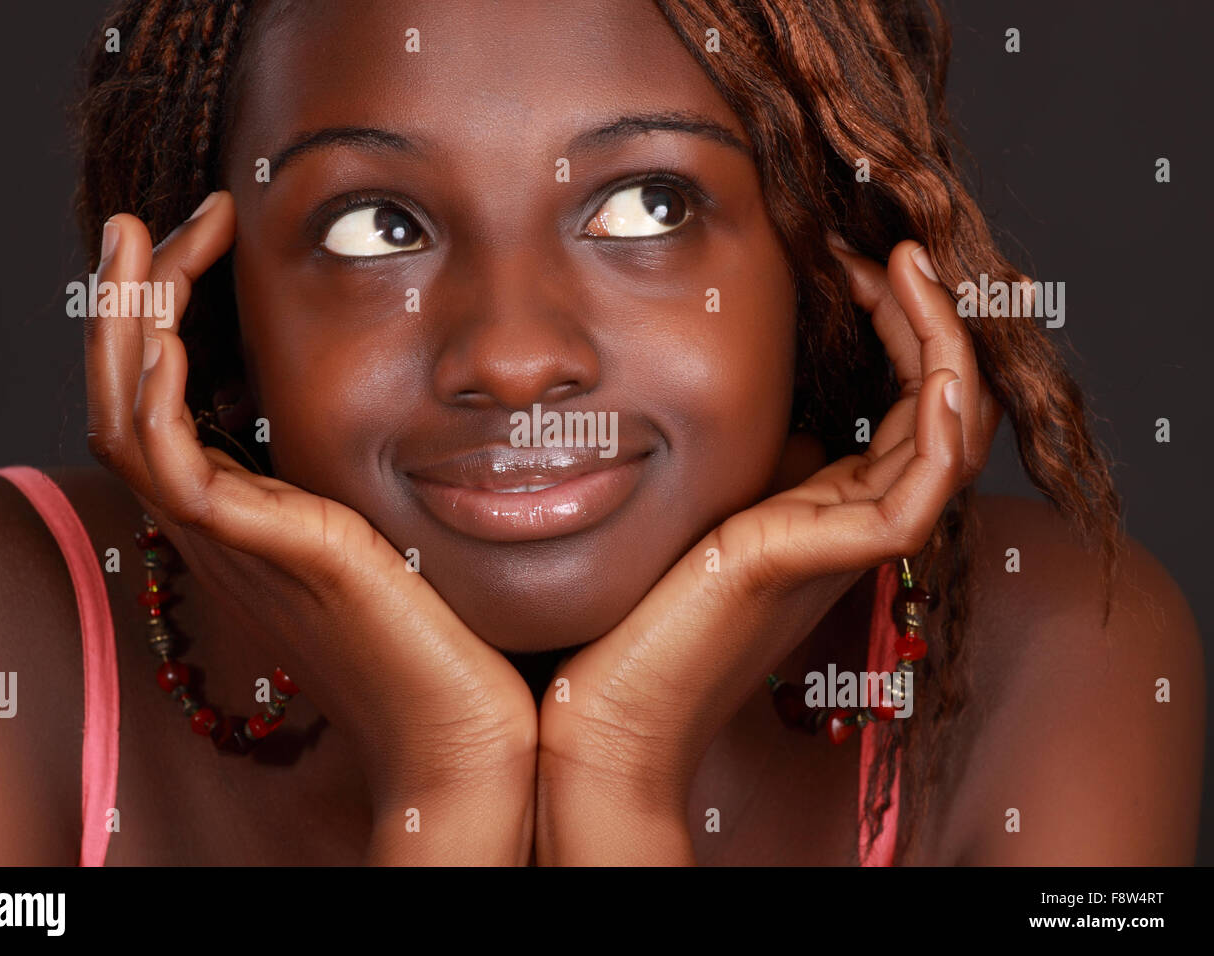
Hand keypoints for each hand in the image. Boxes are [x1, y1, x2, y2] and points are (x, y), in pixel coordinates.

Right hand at [84, 191, 537, 862]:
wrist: (460, 726)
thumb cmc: (448, 629)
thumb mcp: (399, 522)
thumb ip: (377, 467)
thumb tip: (423, 393)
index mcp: (249, 514)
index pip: (167, 402)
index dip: (168, 316)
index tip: (207, 237)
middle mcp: (223, 525)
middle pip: (127, 398)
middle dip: (132, 301)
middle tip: (149, 222)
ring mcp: (232, 543)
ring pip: (127, 420)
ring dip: (129, 325)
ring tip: (148, 241)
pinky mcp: (265, 554)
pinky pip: (171, 470)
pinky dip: (158, 401)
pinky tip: (176, 341)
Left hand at [536, 238, 1001, 862]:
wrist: (605, 704)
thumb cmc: (633, 599)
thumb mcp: (696, 490)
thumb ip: (738, 445)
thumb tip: (746, 372)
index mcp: (825, 499)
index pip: (903, 396)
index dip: (896, 319)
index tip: (849, 253)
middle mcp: (848, 517)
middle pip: (938, 402)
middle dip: (925, 314)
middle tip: (888, 248)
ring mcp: (844, 544)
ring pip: (948, 435)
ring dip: (942, 344)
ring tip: (904, 268)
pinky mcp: (824, 564)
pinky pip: (921, 494)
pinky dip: (941, 426)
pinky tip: (929, 367)